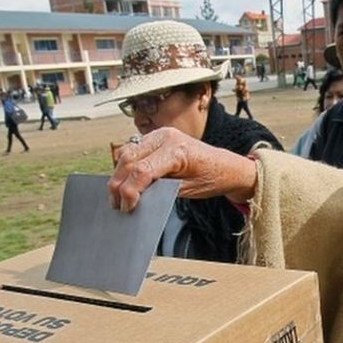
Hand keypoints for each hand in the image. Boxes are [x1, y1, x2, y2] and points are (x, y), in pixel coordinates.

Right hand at [107, 127, 257, 211]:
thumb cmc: (212, 178)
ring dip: (118, 174)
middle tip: (116, 205)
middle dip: (118, 184)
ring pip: (126, 152)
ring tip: (117, 196)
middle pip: (128, 159)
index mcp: (176, 150)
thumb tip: (136, 198)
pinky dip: (125, 166)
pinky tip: (125, 181)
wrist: (226, 165)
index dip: (129, 191)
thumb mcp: (187, 190)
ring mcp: (159, 134)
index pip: (142, 170)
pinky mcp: (156, 137)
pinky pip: (133, 149)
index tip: (126, 208)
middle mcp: (165, 137)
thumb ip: (161, 191)